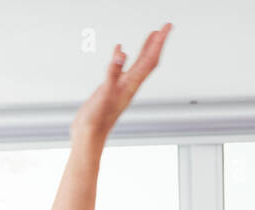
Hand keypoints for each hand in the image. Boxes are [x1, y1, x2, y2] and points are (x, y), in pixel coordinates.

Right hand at [69, 23, 170, 143]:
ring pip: (137, 65)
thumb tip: (121, 55)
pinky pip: (121, 70)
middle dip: (157, 43)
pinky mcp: (110, 90)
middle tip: (165, 27)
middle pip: (148, 60)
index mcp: (130, 85)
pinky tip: (120, 53)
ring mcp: (120, 87)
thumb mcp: (104, 93)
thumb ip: (112, 73)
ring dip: (145, 50)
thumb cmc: (97, 120)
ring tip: (152, 36)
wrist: (88, 136)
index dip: (158, 43)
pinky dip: (122, 59)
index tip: (166, 28)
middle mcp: (129, 85)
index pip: (149, 60)